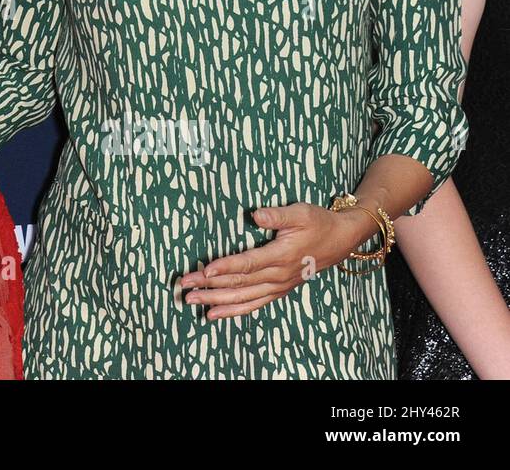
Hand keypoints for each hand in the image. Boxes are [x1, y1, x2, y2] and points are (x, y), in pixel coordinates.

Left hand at [176, 202, 376, 319]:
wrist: (340, 240)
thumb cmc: (318, 223)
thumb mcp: (300, 212)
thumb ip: (276, 215)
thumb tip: (255, 215)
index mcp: (281, 256)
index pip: (247, 264)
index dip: (226, 267)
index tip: (205, 270)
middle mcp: (278, 276)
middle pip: (239, 284)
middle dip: (210, 286)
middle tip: (185, 286)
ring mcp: (278, 286)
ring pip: (243, 298)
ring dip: (216, 301)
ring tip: (192, 301)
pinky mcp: (278, 290)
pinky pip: (253, 304)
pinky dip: (233, 311)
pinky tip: (214, 314)